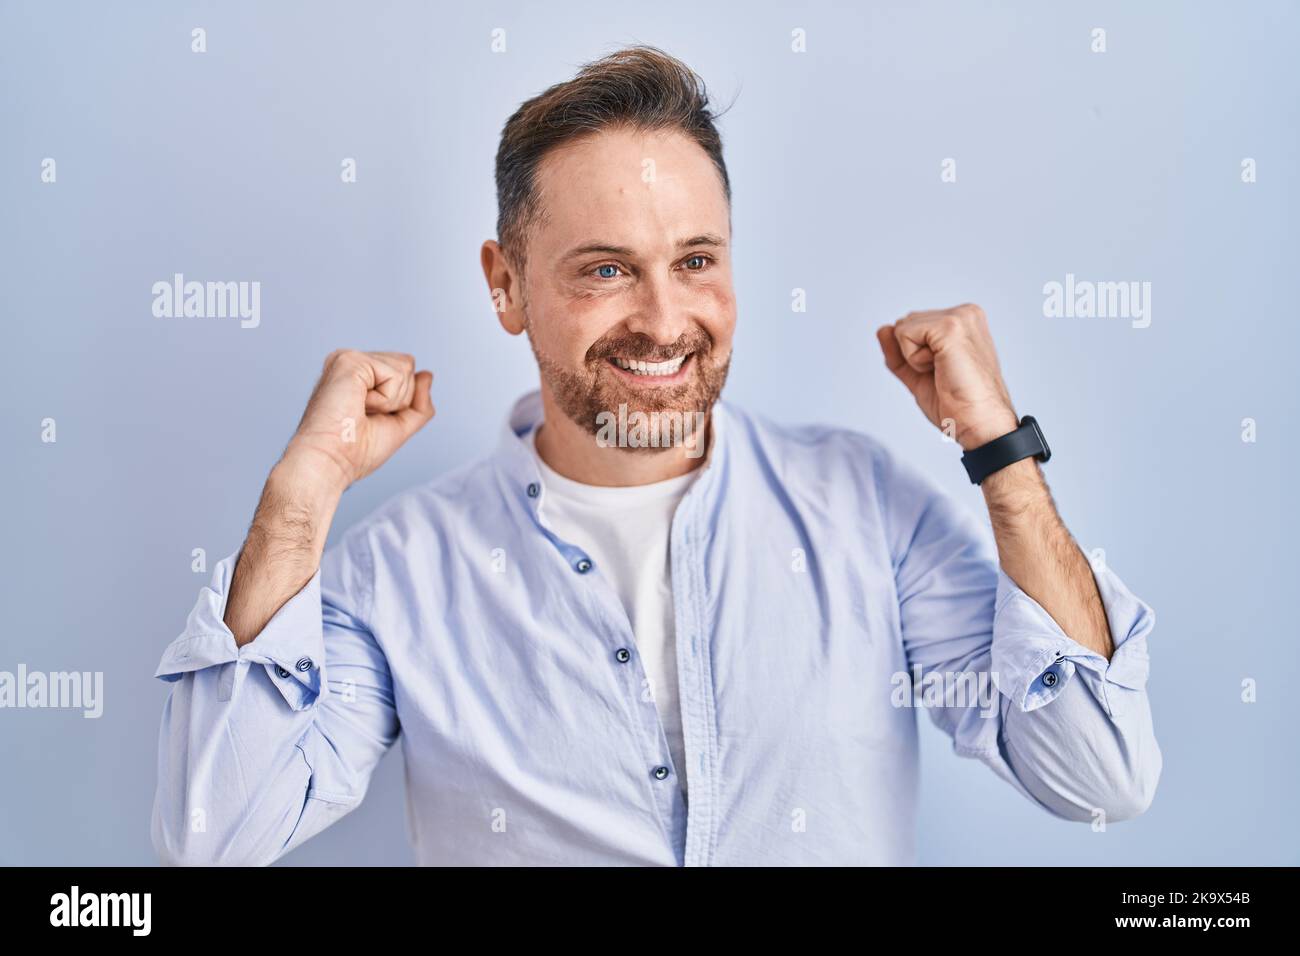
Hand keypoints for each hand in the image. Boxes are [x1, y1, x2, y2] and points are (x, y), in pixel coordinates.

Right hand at [281, 349, 434, 493]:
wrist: (331, 463)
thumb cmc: (355, 452)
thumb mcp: (399, 426)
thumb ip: (418, 403)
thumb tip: (427, 374)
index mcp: (358, 375)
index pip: (404, 372)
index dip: (401, 403)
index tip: (368, 420)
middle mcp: (351, 362)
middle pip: (408, 366)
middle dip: (399, 400)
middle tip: (364, 417)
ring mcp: (349, 358)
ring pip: (405, 367)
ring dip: (391, 401)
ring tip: (360, 412)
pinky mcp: (350, 360)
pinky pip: (396, 374)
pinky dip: (386, 399)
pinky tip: (359, 406)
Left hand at [876, 304, 1018, 449]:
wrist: (979, 424)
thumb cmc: (958, 405)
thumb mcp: (919, 374)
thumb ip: (899, 352)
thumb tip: (883, 329)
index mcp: (963, 321)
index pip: (912, 326)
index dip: (914, 356)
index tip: (944, 373)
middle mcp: (965, 313)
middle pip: (905, 323)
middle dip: (912, 355)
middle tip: (944, 375)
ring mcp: (960, 317)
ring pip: (902, 327)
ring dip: (914, 359)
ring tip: (945, 372)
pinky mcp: (950, 327)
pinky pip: (905, 334)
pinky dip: (914, 360)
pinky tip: (941, 370)